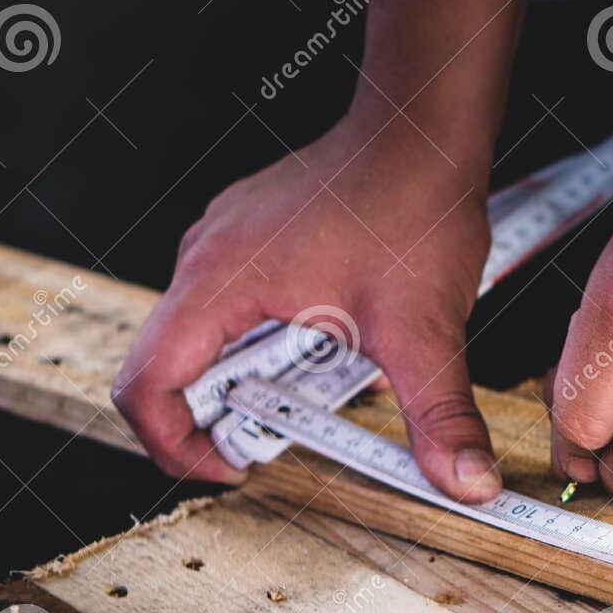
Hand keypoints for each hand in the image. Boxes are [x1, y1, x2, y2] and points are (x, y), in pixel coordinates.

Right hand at [113, 0, 522, 501]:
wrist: (424, 128)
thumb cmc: (412, 203)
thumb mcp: (428, 331)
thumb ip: (442, 416)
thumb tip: (467, 483)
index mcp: (219, 283)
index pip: (145, 386)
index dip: (175, 446)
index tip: (234, 469)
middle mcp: (206, 261)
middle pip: (172, 369)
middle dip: (227, 419)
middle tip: (291, 440)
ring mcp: (226, 246)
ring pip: (208, 339)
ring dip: (256, 382)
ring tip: (323, 390)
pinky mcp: (254, 239)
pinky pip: (236, 308)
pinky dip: (273, 346)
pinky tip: (334, 349)